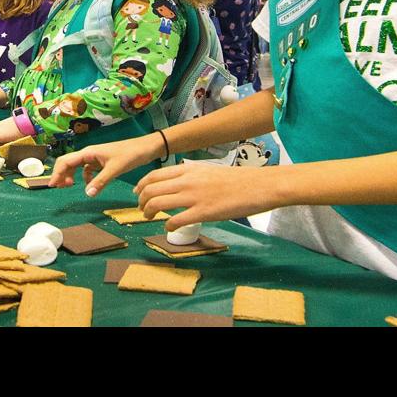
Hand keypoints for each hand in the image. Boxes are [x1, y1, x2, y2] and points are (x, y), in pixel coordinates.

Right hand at [50, 137, 165, 196]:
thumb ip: (101, 181)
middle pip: (68, 163)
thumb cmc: (130, 154)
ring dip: (71, 175)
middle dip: (61, 174)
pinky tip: (89, 185)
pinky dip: (85, 177)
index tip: (52, 185)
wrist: (145, 148)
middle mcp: (89, 154)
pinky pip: (88, 170)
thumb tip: (88, 193)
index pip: (66, 161)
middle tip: (58, 188)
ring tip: (69, 186)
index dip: (57, 172)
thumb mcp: (115, 169)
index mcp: (89, 152)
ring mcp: (95, 158)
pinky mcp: (102, 162)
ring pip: (77, 167)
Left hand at [133, 161, 281, 229]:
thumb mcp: (209, 170)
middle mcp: (187, 181)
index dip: (141, 186)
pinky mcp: (202, 212)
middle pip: (151, 190)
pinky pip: (175, 220)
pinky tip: (170, 227)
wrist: (258, 186)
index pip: (154, 176)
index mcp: (188, 169)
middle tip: (142, 209)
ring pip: (157, 204)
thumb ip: (191, 175)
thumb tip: (178, 183)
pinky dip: (167, 225)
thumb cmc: (237, 180)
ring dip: (148, 212)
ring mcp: (194, 197)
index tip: (138, 194)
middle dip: (141, 201)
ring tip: (149, 218)